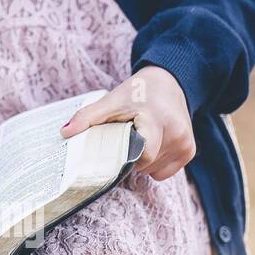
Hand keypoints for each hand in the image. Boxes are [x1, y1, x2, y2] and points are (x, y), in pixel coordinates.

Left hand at [60, 65, 194, 179]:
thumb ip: (88, 116)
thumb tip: (65, 132)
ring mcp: (185, 144)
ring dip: (143, 162)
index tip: (117, 146)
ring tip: (141, 138)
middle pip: (145, 166)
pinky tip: (152, 145)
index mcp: (158, 120)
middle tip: (127, 138)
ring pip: (154, 171)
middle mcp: (176, 133)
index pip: (142, 157)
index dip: (126, 157)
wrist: (169, 82)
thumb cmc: (139, 92)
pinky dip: (155, 164)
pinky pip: (164, 172)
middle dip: (131, 157)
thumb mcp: (112, 100)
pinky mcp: (189, 150)